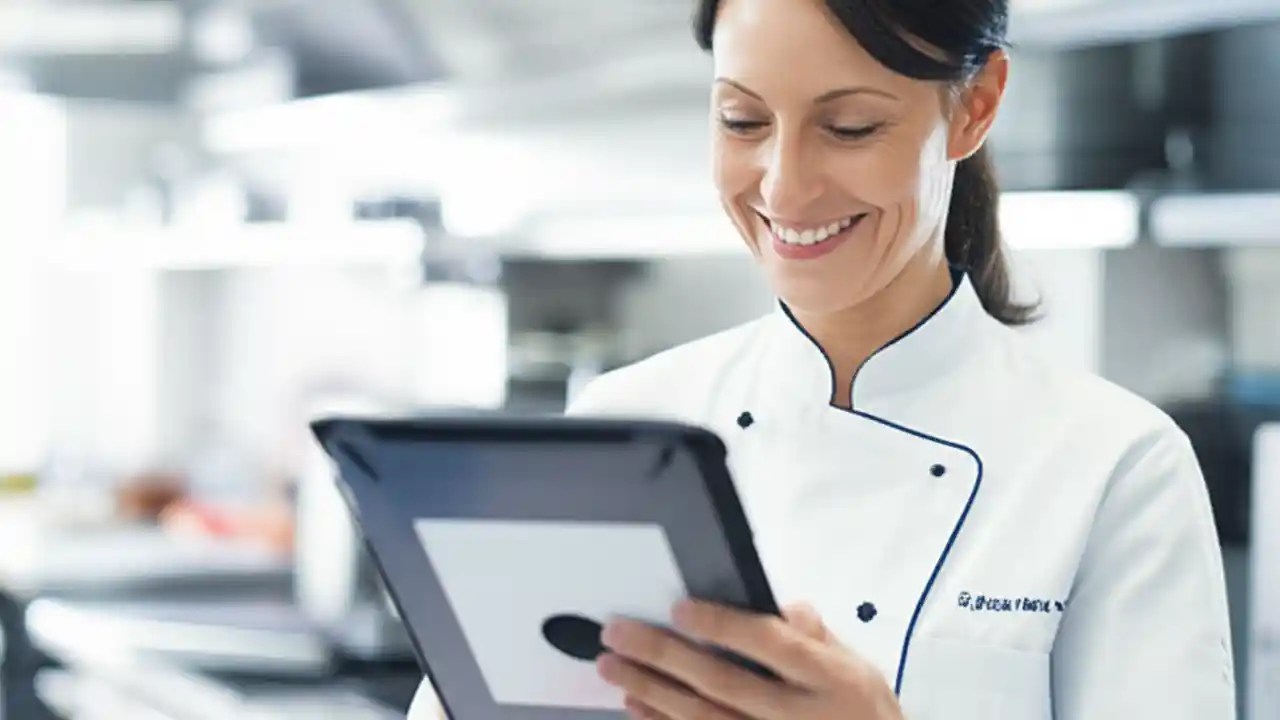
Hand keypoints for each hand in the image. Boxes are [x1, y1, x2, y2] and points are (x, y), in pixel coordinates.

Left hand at [597, 600, 903, 719]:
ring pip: (703, 717)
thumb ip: (816, 636)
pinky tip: (637, 707)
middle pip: (722, 682)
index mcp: (826, 678)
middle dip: (664, 656)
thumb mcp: (857, 668)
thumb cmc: (865, 715)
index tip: (678, 608)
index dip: (721, 624)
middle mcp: (797, 713)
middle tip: (619, 634)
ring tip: (613, 667)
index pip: (767, 643)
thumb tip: (784, 605)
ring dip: (652, 691)